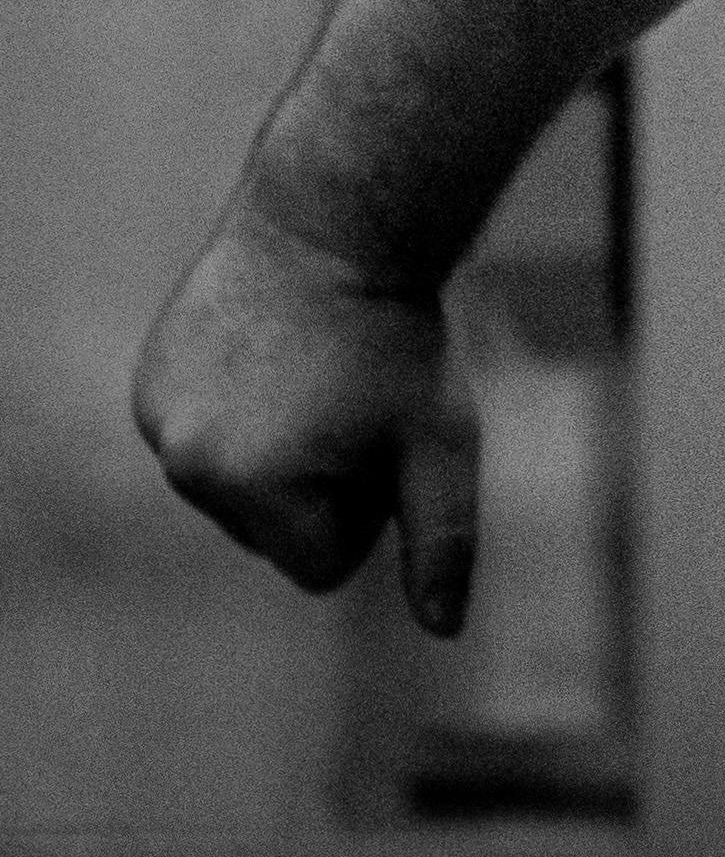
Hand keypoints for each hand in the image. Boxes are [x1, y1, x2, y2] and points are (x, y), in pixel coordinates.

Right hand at [133, 211, 478, 635]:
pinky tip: (272, 355)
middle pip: (271, 531)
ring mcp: (159, 425)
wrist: (334, 227)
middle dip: (318, 488)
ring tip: (311, 376)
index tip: (380, 443)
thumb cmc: (400, 343)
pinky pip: (202, 438)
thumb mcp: (440, 445)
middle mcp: (191, 469)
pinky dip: (237, 413)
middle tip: (349, 403)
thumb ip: (442, 543)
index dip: (367, 513)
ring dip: (277, 451)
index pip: (319, 567)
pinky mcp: (147, 385)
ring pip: (235, 487)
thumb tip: (445, 630)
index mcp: (258, 494)